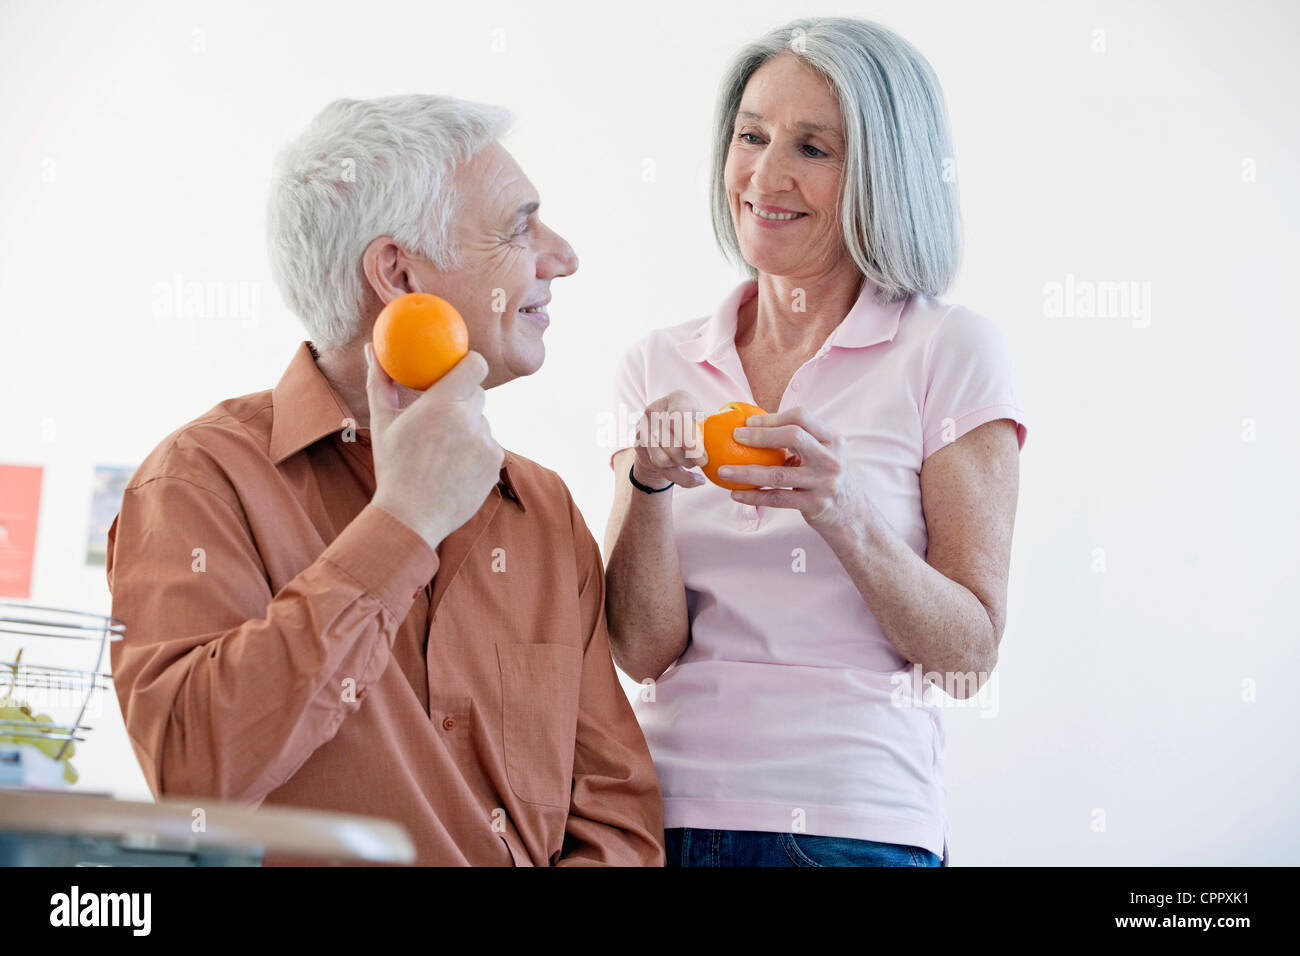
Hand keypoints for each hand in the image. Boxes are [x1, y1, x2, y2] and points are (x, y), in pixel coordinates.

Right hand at [365, 343, 504, 549]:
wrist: (410, 517)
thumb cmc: (392, 467)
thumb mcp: (381, 421)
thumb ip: (379, 380)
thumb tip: (370, 348)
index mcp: (442, 404)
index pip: (476, 365)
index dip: (471, 363)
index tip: (460, 367)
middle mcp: (470, 420)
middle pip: (478, 393)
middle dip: (463, 398)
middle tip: (443, 411)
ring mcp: (486, 443)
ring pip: (482, 422)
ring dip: (469, 427)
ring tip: (442, 450)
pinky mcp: (495, 464)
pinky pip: (489, 446)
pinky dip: (476, 451)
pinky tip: (453, 467)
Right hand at [630, 390, 707, 488]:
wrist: (667, 430)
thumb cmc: (693, 424)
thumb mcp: (703, 420)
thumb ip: (707, 429)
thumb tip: (719, 443)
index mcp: (677, 399)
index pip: (678, 418)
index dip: (690, 440)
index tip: (703, 458)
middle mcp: (656, 410)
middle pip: (671, 443)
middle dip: (689, 458)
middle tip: (703, 462)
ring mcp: (643, 427)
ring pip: (663, 458)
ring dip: (682, 465)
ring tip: (692, 463)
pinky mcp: (639, 444)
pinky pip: (660, 468)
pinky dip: (681, 478)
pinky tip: (696, 480)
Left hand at [715, 407, 865, 532]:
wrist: (853, 516)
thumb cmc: (829, 479)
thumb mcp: (825, 455)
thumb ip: (802, 441)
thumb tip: (756, 426)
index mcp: (832, 440)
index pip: (802, 417)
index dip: (772, 418)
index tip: (748, 422)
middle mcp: (830, 459)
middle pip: (793, 436)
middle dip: (760, 435)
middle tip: (735, 437)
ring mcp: (823, 483)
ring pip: (778, 474)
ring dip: (746, 471)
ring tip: (723, 470)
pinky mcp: (814, 505)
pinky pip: (777, 499)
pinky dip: (753, 496)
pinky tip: (736, 494)